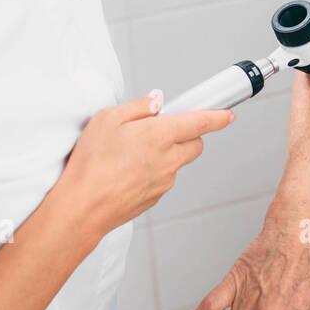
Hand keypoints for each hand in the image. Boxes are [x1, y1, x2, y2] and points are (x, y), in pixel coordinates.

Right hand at [54, 90, 234, 250]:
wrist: (82, 207)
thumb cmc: (90, 163)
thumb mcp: (107, 119)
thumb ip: (137, 107)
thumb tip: (155, 102)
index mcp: (161, 134)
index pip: (201, 121)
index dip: (218, 116)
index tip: (227, 113)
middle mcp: (169, 159)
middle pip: (196, 143)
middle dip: (187, 134)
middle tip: (163, 130)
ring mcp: (165, 181)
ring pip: (178, 162)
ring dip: (167, 154)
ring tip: (133, 153)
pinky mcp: (156, 197)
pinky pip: (163, 179)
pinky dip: (154, 172)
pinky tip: (127, 171)